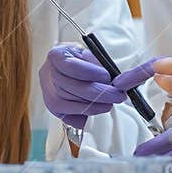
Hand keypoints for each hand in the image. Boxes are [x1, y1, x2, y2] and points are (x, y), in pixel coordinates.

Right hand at [39, 45, 156, 128]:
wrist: (62, 68)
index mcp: (56, 56)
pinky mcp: (53, 110)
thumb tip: (124, 79)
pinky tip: (96, 109)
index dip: (92, 74)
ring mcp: (48, 94)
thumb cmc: (78, 60)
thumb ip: (101, 64)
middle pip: (75, 89)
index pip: (73, 67)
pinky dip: (86, 116)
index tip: (109, 77)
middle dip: (101, 94)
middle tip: (119, 95)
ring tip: (110, 102)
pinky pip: (72, 118)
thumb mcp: (88, 54)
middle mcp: (47, 75)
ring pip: (74, 105)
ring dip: (96, 106)